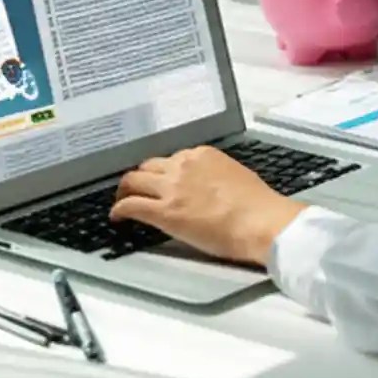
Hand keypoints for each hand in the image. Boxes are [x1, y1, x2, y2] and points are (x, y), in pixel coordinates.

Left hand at [109, 146, 307, 265]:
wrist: (259, 221)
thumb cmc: (258, 205)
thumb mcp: (237, 177)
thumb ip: (216, 176)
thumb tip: (211, 188)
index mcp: (203, 155)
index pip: (173, 159)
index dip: (165, 171)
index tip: (163, 180)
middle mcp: (183, 166)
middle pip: (150, 166)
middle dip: (142, 177)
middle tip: (138, 189)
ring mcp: (171, 188)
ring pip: (134, 181)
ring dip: (125, 190)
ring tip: (121, 200)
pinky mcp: (164, 212)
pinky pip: (131, 205)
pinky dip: (119, 210)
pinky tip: (117, 216)